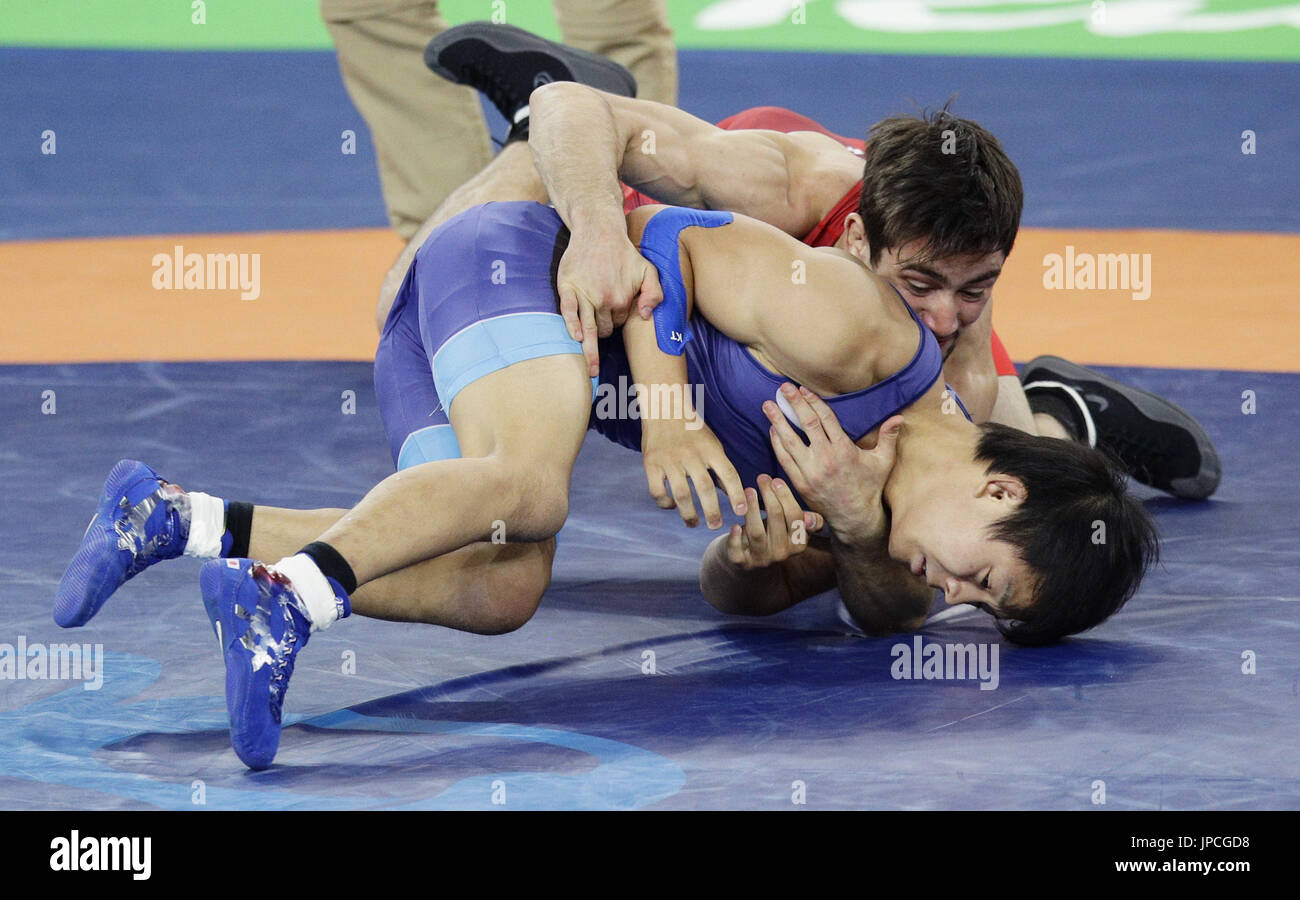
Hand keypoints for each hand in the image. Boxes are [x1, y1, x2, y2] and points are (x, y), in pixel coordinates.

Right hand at [557, 231, 664, 375]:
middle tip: (602, 328)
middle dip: (604, 332)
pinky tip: (576, 338)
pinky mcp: (568, 287)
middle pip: (604, 330)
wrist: (599, 231)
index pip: (620, 324)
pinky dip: (571, 326)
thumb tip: (644, 316)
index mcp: (622, 299)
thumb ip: (654, 293)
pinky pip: (568, 313)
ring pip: (587, 329)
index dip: (618, 322)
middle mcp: (603, 300)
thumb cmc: (625, 253)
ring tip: (590, 369)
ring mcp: (584, 294)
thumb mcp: (649, 270)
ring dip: (589, 349)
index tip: (615, 315)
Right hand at [641, 418, 745, 528]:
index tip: (741, 511)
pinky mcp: (651, 464)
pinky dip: (665, 503)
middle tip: (716, 526)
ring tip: (694, 523)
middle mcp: (691, 454)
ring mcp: (670, 460)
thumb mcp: (712, 443)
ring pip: (682, 494)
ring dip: (689, 514)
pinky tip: (672, 506)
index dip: (736, 495)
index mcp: (710, 449)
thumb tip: (732, 493)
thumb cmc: (692, 429)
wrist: (664, 408)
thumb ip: (720, 467)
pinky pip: (658, 491)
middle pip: (705, 488)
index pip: (728, 474)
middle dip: (713, 511)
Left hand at [724, 475, 823, 570]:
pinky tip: (734, 525)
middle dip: (768, 495)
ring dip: (752, 509)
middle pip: (776, 519)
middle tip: (762, 478)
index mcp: (798, 544)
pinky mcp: (742, 562)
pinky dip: (735, 538)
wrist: (752, 559)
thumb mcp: (793, 528)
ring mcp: (761, 559)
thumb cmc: (775, 534)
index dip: (785, 496)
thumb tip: (810, 518)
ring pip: (756, 532)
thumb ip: (805, 520)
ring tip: (748, 490)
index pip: (795, 517)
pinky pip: (737, 551)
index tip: (776, 480)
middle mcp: (781, 553)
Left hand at [762, 383, 902, 542]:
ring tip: (768, 405)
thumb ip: (888, 438)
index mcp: (844, 450)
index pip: (825, 419)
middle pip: (806, 425)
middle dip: (793, 404)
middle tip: (783, 388)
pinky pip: (784, 459)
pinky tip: (772, 430)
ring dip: (777, 421)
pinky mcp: (800, 483)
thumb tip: (899, 418)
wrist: (855, 517)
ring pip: (790, 441)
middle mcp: (825, 459)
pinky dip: (777, 444)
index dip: (813, 402)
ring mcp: (810, 472)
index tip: (803, 390)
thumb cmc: (870, 487)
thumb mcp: (883, 462)